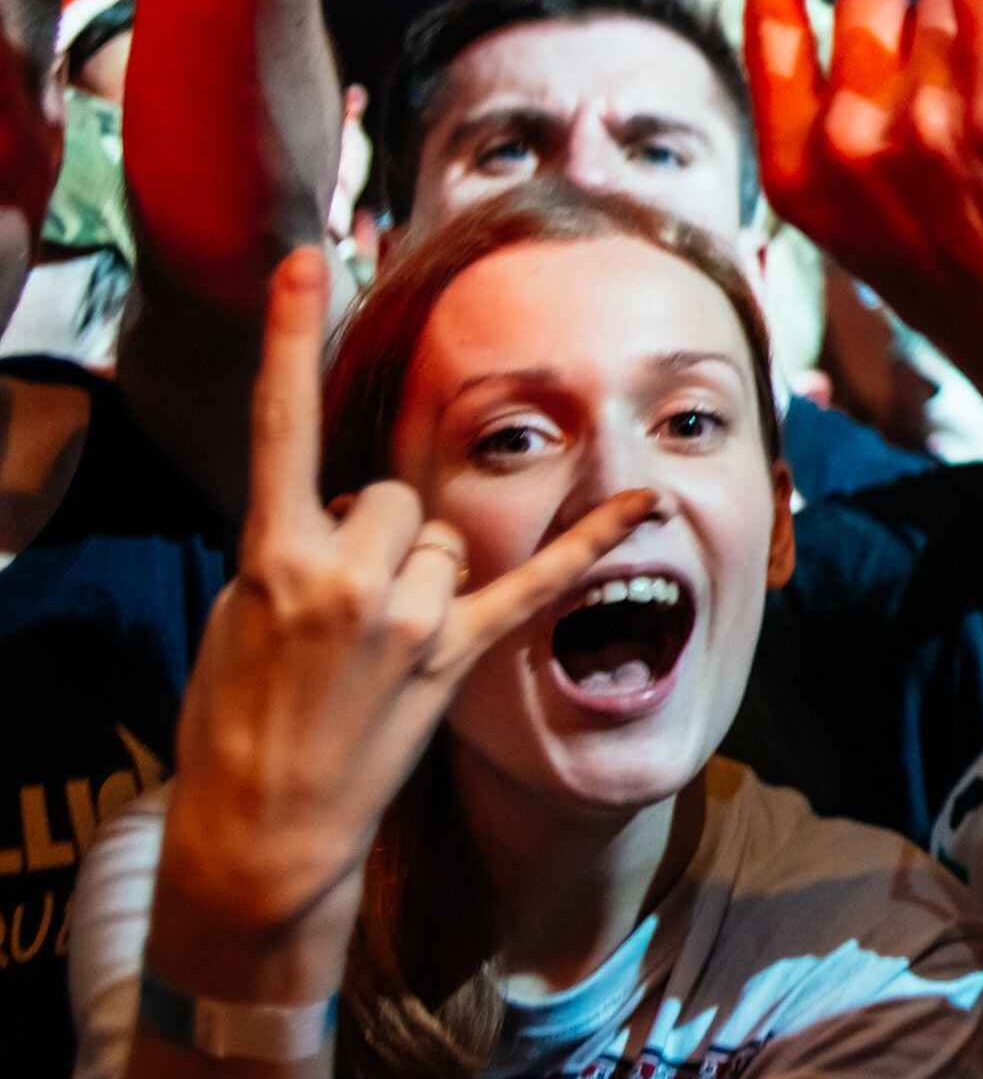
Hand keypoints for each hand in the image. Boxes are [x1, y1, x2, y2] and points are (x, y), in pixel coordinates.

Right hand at [153, 251, 651, 993]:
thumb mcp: (239, 614)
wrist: (261, 823)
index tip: (312, 255)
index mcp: (269, 553)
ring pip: (448, 538)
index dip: (291, 337)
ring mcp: (403, 616)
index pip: (280, 425)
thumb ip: (297, 549)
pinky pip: (538, 583)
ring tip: (381, 645)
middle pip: (398, 497)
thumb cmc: (238, 714)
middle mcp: (343, 573)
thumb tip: (355, 518)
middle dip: (385, 538)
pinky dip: (593, 543)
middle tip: (349, 611)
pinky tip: (648, 500)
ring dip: (428, 575)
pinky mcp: (455, 654)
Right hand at [745, 0, 982, 429]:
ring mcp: (914, 125)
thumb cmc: (982, 288)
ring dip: (977, 42)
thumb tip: (852, 25)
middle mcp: (840, 147)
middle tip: (966, 124)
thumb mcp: (871, 229)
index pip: (770, 36)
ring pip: (937, 5)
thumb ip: (840, 136)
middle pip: (869, 7)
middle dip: (922, 34)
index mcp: (793, 178)